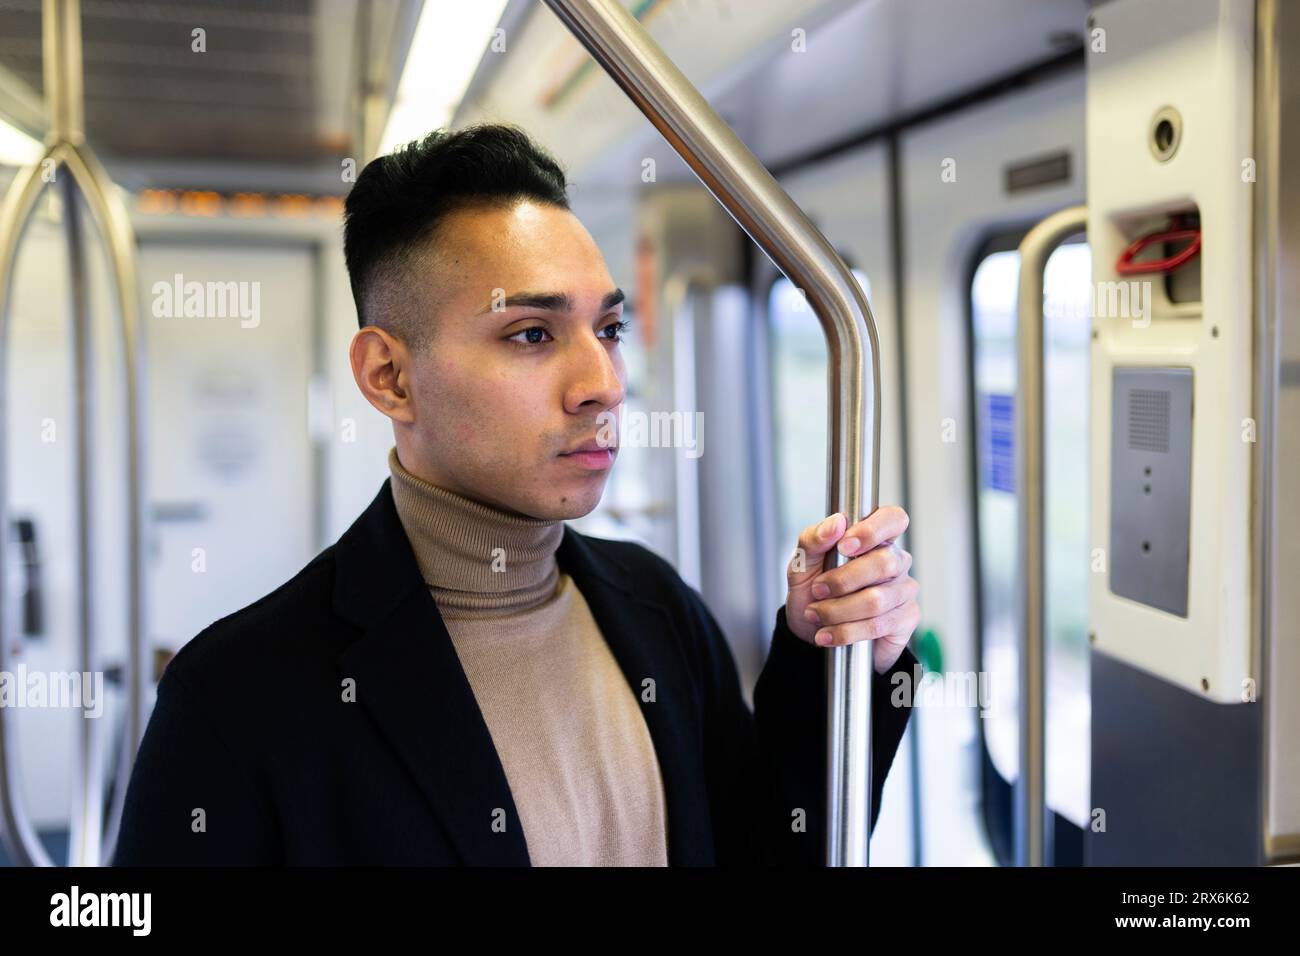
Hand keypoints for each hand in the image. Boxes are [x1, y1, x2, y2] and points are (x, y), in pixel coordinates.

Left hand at [784, 506, 919, 674]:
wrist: (811, 631)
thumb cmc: (813, 591)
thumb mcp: (802, 563)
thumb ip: (813, 539)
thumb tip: (835, 523)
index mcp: (874, 539)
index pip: (894, 519)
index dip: (872, 531)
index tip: (843, 547)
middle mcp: (895, 562)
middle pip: (884, 563)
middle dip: (842, 580)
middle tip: (818, 590)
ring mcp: (903, 591)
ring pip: (877, 599)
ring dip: (837, 610)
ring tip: (816, 614)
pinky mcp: (905, 620)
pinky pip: (878, 625)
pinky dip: (845, 631)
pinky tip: (827, 633)